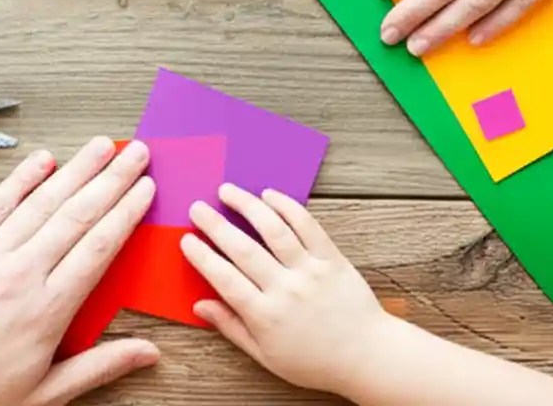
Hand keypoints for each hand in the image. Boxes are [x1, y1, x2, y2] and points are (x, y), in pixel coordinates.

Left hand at [0, 138, 158, 405]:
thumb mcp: (45, 392)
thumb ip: (99, 365)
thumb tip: (147, 353)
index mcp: (48, 310)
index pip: (99, 247)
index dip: (126, 212)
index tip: (145, 190)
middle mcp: (20, 276)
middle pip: (77, 214)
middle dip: (112, 179)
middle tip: (136, 153)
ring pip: (41, 202)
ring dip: (75, 169)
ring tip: (100, 146)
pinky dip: (19, 179)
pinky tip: (40, 160)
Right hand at [179, 184, 388, 395]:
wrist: (366, 356)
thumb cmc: (315, 361)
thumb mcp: (266, 356)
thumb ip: (231, 328)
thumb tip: (200, 306)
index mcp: (265, 316)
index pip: (225, 279)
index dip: (202, 257)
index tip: (186, 240)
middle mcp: (286, 289)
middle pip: (243, 249)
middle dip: (215, 225)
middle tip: (197, 208)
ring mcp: (310, 271)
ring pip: (274, 230)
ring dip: (247, 206)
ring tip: (228, 191)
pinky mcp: (332, 259)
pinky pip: (307, 226)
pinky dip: (287, 207)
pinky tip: (269, 195)